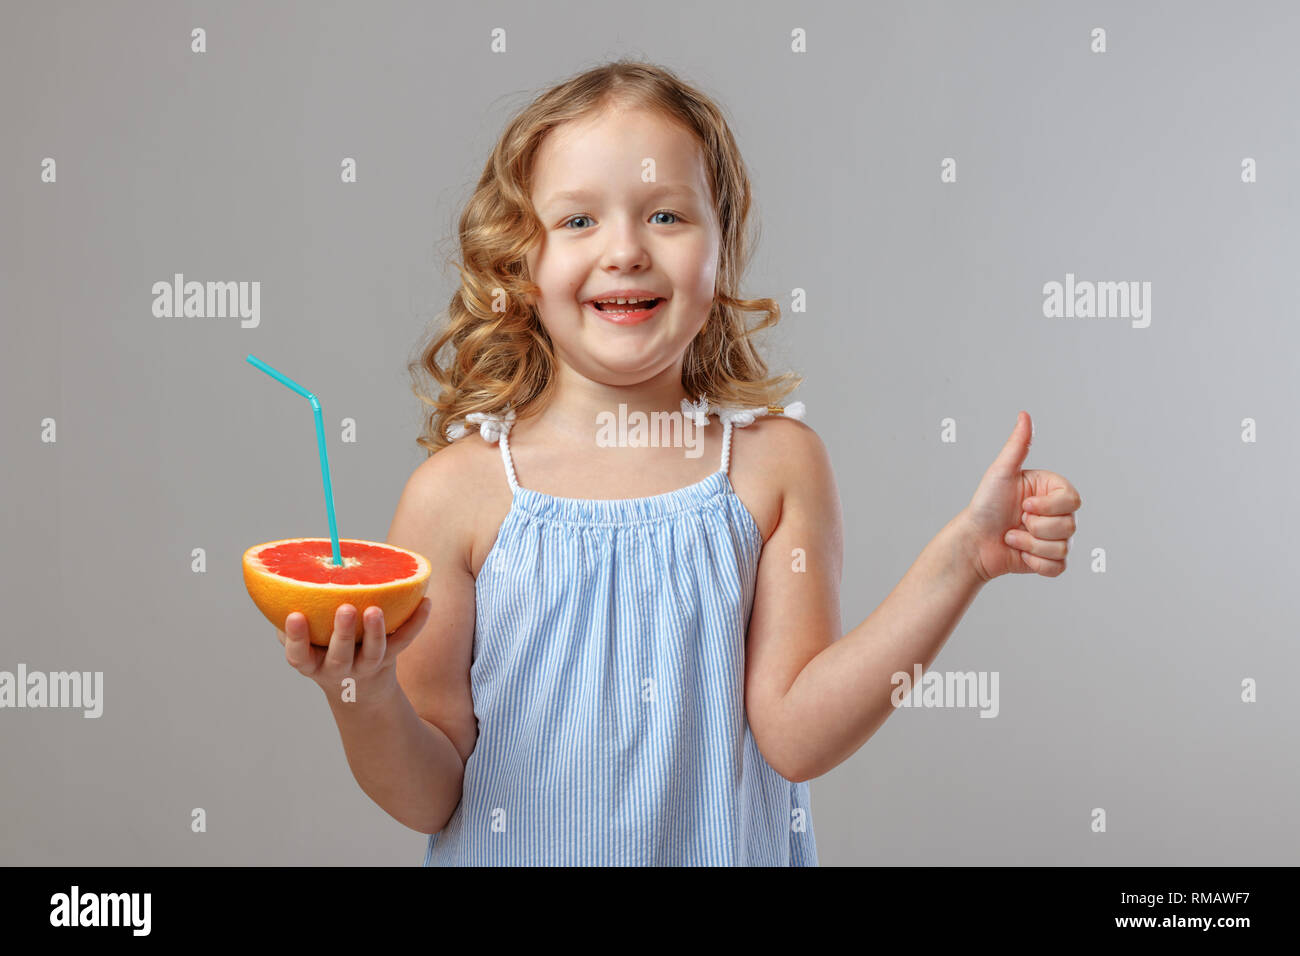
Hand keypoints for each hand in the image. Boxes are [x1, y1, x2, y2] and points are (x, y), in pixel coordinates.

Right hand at [275, 598, 432, 702]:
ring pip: (373, 653)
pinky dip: (416, 622)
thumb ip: (293, 620)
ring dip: (376, 631)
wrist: (359, 692)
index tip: (295, 615)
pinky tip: (425, 601)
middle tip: (345, 609)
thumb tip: (284, 576)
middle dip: (341, 633)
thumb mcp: (306, 643)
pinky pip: (404, 641)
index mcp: (312, 663)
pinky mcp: (390, 659)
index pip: (299, 656)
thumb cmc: (324, 652)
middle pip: (339, 656)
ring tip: (376, 609)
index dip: (295, 638)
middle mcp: (338, 667)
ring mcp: (366, 666)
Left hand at [958, 411, 1081, 581]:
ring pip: (1062, 547)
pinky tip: (1019, 554)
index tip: (1024, 504)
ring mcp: (1055, 537)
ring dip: (1030, 545)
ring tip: (1011, 536)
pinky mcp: (1049, 561)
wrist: (972, 541)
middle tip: (1015, 521)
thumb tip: (1024, 415)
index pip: (1072, 501)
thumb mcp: (1001, 473)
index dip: (1048, 507)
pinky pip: (1058, 567)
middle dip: (1035, 527)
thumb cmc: (985, 505)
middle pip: (1070, 526)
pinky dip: (1035, 563)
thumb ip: (1017, 446)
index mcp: (1052, 491)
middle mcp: (1057, 513)